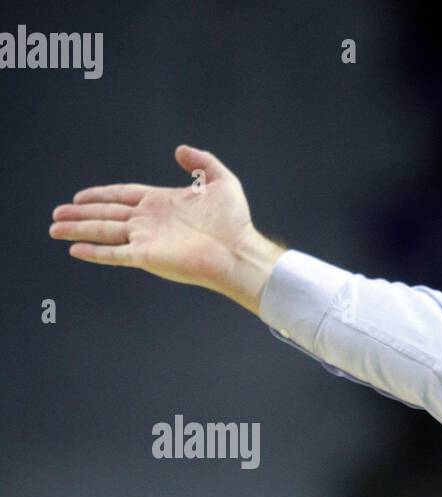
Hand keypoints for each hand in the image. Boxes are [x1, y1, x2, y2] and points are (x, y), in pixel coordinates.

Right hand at [49, 145, 284, 313]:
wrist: (239, 251)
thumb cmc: (235, 221)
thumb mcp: (221, 181)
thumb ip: (201, 161)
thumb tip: (180, 149)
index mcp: (162, 203)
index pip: (123, 195)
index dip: (101, 195)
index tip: (79, 196)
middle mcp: (150, 221)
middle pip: (107, 213)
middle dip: (80, 213)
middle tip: (56, 215)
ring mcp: (147, 239)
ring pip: (104, 231)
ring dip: (78, 229)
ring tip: (55, 229)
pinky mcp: (148, 256)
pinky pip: (115, 253)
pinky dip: (94, 251)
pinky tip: (75, 250)